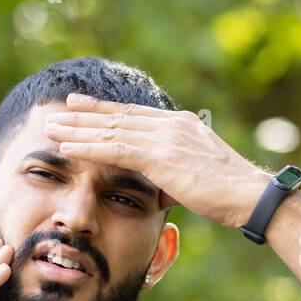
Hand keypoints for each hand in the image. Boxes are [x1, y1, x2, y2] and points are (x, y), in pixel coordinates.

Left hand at [44, 93, 272, 228]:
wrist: (249, 195)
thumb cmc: (228, 193)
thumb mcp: (196, 176)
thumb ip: (174, 174)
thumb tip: (164, 188)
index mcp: (180, 124)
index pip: (133, 113)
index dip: (104, 109)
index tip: (81, 105)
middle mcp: (170, 124)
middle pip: (117, 116)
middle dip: (84, 114)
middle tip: (58, 110)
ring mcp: (165, 138)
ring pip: (111, 129)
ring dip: (77, 129)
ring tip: (50, 128)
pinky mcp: (161, 157)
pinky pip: (115, 149)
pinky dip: (88, 147)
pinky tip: (67, 146)